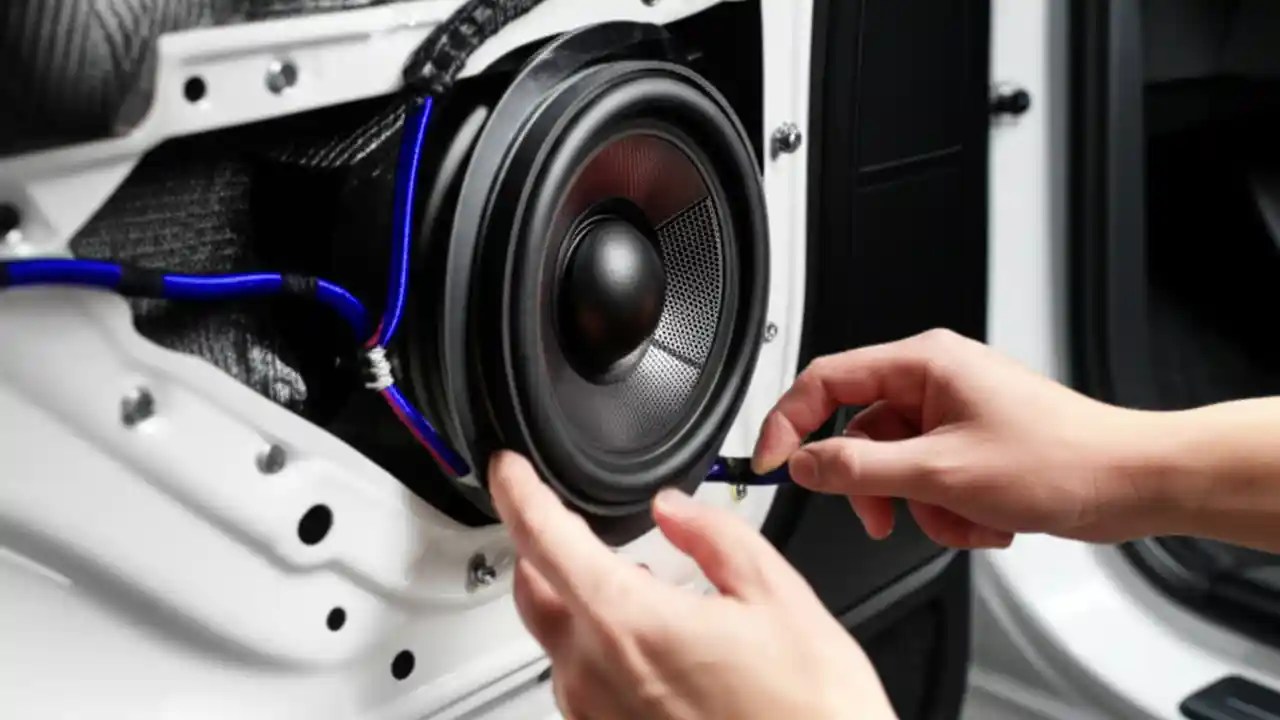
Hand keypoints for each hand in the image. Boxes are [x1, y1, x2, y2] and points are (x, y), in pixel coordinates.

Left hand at [488, 451, 895, 719]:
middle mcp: (595, 676)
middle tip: (567, 523)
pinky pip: (584, 685)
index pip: (542, 538)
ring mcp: (597, 718)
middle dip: (541, 550)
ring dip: (579, 605)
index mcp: (629, 624)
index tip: (510, 470)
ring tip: (637, 587)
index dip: (518, 491)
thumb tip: (676, 510)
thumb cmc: (812, 716)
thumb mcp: (779, 598)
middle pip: (532, 593)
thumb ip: (716, 536)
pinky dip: (602, 650)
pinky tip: (653, 645)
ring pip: (558, 642)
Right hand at [753, 329, 1164, 547]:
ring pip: (894, 464)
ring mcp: (954, 412)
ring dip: (920, 506)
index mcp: (923, 362)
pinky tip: (983, 520)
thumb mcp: (940, 472)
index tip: (771, 464)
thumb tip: (804, 464)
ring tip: (960, 520)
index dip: (788, 423)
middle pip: (859, 432)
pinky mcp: (972, 443)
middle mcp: (935, 379)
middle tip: (880, 517)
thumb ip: (859, 467)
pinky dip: (947, 510)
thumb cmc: (1060, 458)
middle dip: (874, 485)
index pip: (825, 381)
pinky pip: (928, 479)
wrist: (1131, 482)